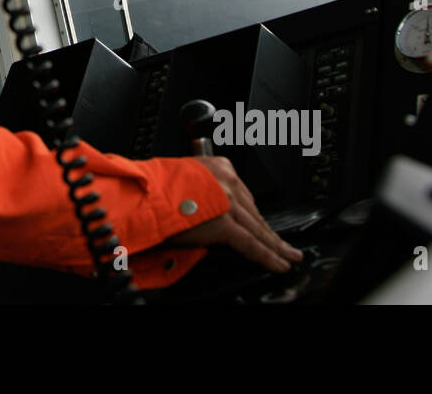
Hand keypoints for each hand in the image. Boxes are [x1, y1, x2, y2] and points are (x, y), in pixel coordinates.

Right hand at [165, 156, 303, 272]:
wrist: (143, 194)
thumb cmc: (155, 187)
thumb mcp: (186, 176)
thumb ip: (205, 190)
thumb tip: (210, 210)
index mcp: (221, 167)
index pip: (245, 195)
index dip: (255, 215)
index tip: (263, 225)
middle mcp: (229, 182)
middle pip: (256, 213)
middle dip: (270, 232)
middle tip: (284, 246)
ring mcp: (230, 203)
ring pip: (259, 229)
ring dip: (277, 247)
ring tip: (289, 257)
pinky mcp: (226, 224)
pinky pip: (252, 244)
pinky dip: (268, 257)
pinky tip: (280, 264)